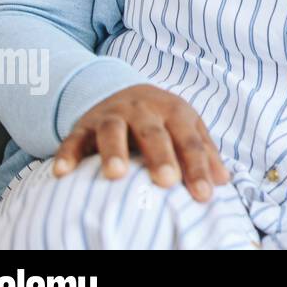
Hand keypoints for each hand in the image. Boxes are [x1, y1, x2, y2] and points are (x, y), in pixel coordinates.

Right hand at [52, 84, 229, 201]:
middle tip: (167, 180)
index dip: (198, 167)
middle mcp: (143, 109)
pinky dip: (67, 153)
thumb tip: (223, 182)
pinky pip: (73, 139)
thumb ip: (204, 153)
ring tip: (116, 175)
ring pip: (112, 130)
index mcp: (175, 111)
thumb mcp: (186, 128)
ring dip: (113, 151)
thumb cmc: (162, 120)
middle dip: (161, 156)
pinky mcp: (83, 125)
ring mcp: (111, 115)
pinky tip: (62, 172)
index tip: (204, 195)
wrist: (123, 92)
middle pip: (153, 132)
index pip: (190, 140)